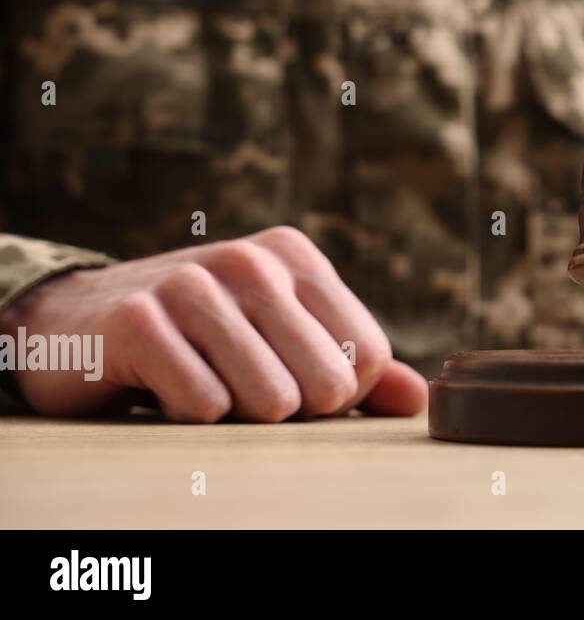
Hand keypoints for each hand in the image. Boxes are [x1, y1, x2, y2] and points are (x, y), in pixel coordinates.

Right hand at [0, 227, 427, 421]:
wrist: (77, 321)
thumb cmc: (198, 335)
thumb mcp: (279, 336)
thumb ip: (353, 366)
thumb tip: (418, 397)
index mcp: (295, 256)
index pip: (369, 357)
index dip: (340, 395)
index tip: (294, 382)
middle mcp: (252, 260)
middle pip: (329, 383)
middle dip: (293, 408)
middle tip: (243, 387)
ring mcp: (194, 284)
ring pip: (271, 399)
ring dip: (239, 414)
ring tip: (205, 383)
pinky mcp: (139, 320)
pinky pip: (204, 406)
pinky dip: (188, 414)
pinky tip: (162, 383)